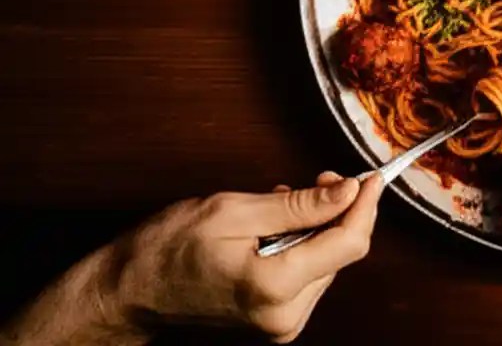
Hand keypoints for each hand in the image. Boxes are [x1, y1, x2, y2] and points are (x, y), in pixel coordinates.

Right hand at [105, 172, 380, 341]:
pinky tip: (277, 229)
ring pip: (327, 263)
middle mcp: (284, 314)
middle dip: (339, 212)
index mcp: (274, 286)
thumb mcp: (234, 211)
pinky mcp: (275, 323)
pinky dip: (302, 247)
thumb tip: (349, 191)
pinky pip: (307, 276)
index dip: (365, 205)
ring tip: (281, 204)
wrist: (129, 292)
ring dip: (318, 227)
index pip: (348, 242)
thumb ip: (299, 205)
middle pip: (341, 253)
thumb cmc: (169, 248)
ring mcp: (280, 324)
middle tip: (319, 178)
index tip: (371, 177)